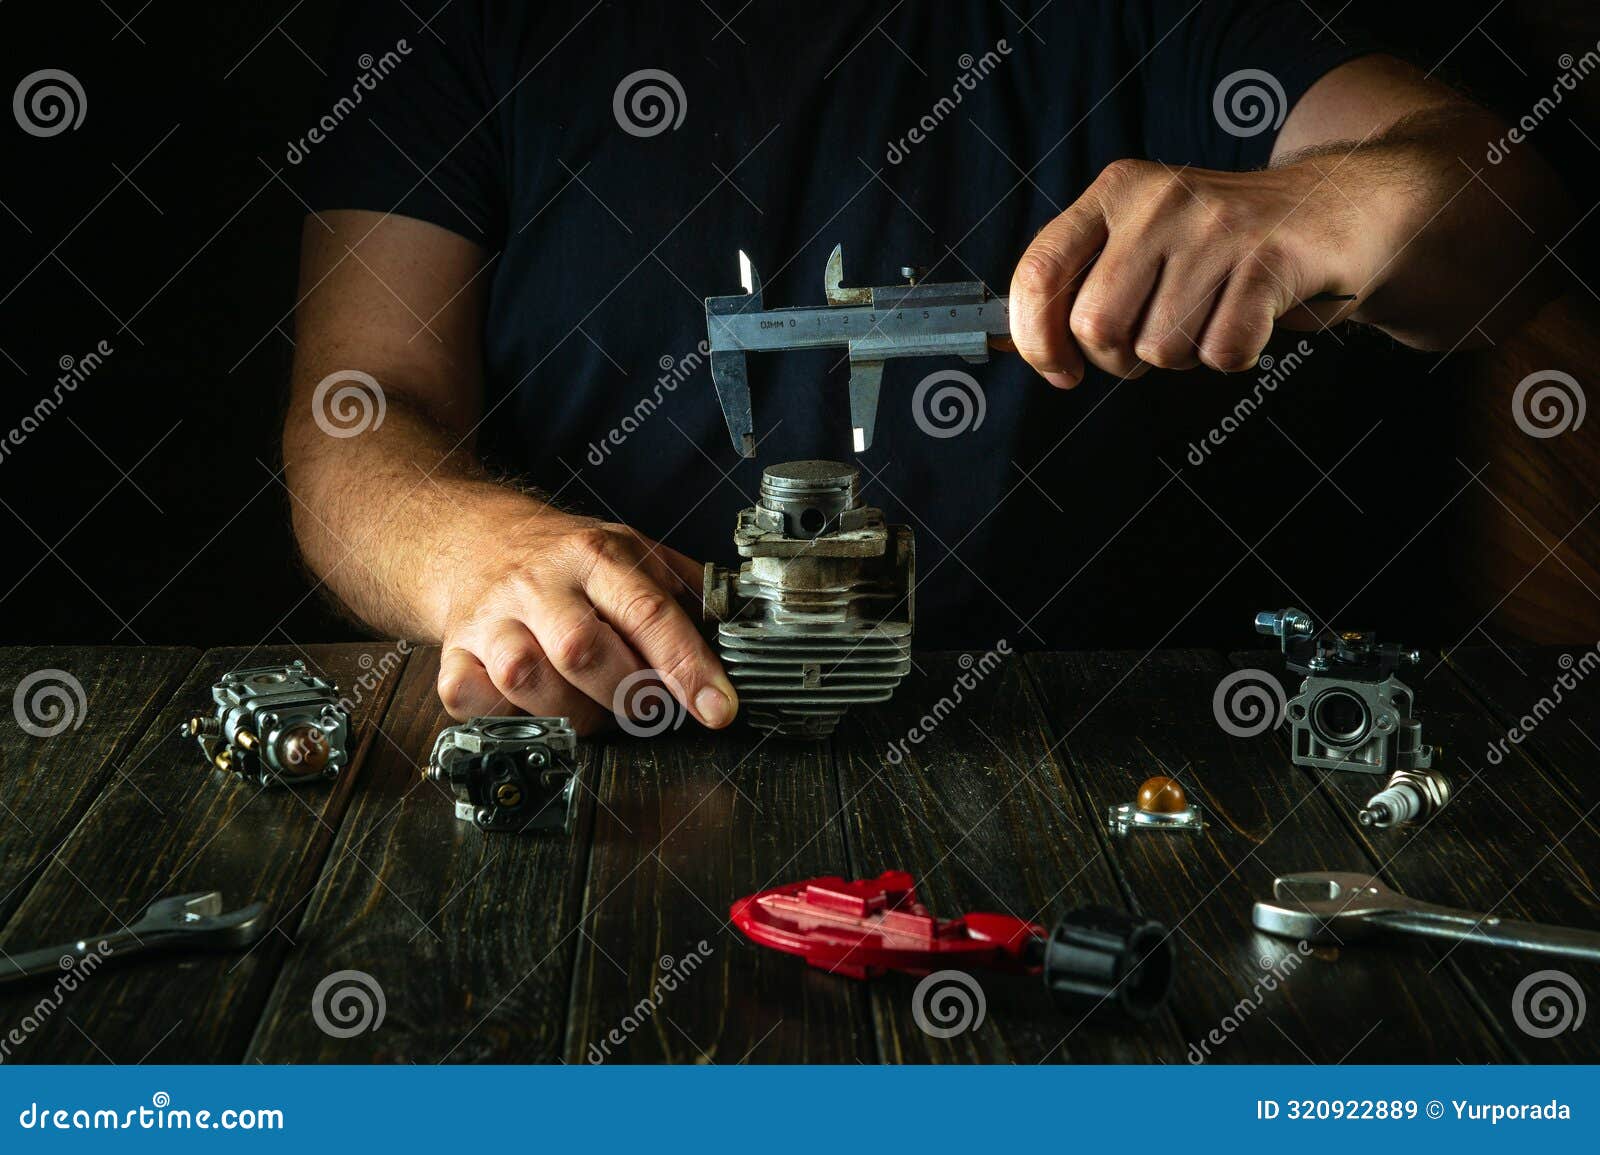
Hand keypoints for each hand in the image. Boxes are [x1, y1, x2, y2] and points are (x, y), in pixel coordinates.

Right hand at [435, 511, 736, 733]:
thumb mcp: (633, 551)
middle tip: (647, 707)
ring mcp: (492, 618)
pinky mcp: (455, 650)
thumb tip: (742, 633)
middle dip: (627, 695)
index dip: (688, 667)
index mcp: (595, 556)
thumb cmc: (566, 557)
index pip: (648, 612)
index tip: (718, 708)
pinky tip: (533, 706)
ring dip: (572, 711)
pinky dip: (503, 716)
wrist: (474, 538)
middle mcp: (540, 584)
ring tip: (593, 707)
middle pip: (582, 650)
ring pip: (525, 678)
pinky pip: (469, 697)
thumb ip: (687, 592)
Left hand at [1007, 159, 1374, 385]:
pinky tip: (1249, 318)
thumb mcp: (1143, 239)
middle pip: (1095, 326)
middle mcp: (1160, 200)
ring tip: (1210, 314)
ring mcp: (1217, 227)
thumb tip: (1008, 345)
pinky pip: (1221, 353)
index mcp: (1116, 191)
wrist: (1337, 209)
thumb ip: (1080, 282)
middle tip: (1153, 340)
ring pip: (1159, 349)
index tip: (1060, 371)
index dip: (1035, 339)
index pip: (1040, 271)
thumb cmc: (1223, 245)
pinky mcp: (1271, 260)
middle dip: (1118, 359)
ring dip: (1183, 356)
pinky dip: (1233, 356)